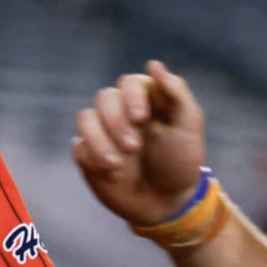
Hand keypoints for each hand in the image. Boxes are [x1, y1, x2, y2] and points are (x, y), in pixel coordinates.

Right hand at [72, 61, 205, 226]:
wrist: (167, 202)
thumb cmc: (181, 161)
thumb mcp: (188, 126)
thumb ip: (175, 93)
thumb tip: (153, 64)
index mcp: (146, 100)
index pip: (128, 83)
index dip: (131, 96)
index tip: (142, 118)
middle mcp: (120, 112)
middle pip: (104, 97)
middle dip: (116, 122)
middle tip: (134, 148)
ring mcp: (102, 133)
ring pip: (85, 119)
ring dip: (100, 141)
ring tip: (118, 165)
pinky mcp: (88, 154)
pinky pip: (78, 146)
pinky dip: (93, 158)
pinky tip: (113, 174)